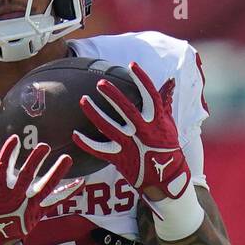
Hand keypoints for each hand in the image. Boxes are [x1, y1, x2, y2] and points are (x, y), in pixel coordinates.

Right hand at [0, 135, 78, 244]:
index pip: (3, 167)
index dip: (9, 152)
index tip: (15, 140)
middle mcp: (14, 197)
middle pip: (27, 176)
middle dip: (35, 161)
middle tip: (44, 147)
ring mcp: (27, 206)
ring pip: (45, 188)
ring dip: (56, 173)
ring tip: (67, 159)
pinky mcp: (37, 213)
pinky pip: (55, 201)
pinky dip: (68, 192)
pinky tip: (80, 182)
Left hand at [72, 61, 190, 201]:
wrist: (167, 179)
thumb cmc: (168, 148)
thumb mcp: (169, 123)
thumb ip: (165, 101)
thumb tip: (170, 80)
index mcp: (157, 120)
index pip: (150, 95)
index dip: (142, 79)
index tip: (132, 65)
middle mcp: (143, 131)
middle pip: (126, 109)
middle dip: (113, 95)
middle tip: (100, 83)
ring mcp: (131, 145)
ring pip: (109, 127)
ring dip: (95, 113)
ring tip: (83, 100)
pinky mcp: (121, 158)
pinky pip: (100, 150)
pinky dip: (87, 144)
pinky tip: (74, 134)